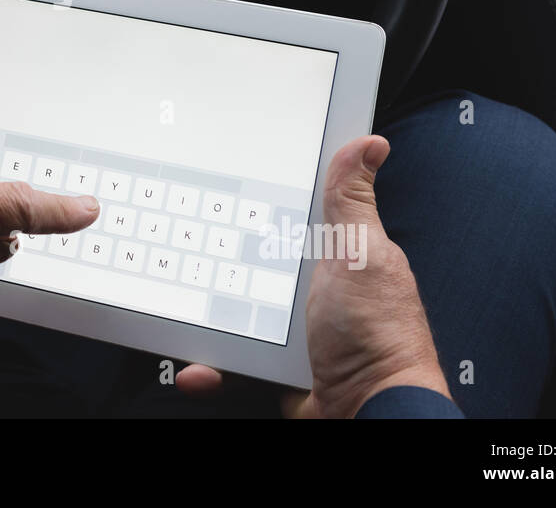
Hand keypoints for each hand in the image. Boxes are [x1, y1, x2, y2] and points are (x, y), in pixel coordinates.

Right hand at [176, 135, 451, 416]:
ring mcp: (292, 328)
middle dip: (218, 256)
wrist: (366, 414)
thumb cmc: (375, 335)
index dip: (256, 200)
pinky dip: (210, 361)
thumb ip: (352, 205)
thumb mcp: (358, 255)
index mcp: (336, 253)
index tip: (217, 187)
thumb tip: (370, 142)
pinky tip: (196, 362)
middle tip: (181, 244)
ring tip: (179, 304)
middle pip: (252, 259)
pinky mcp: (275, 365)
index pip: (290, 214)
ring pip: (233, 309)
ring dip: (205, 312)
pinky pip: (232, 357)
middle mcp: (312, 288)